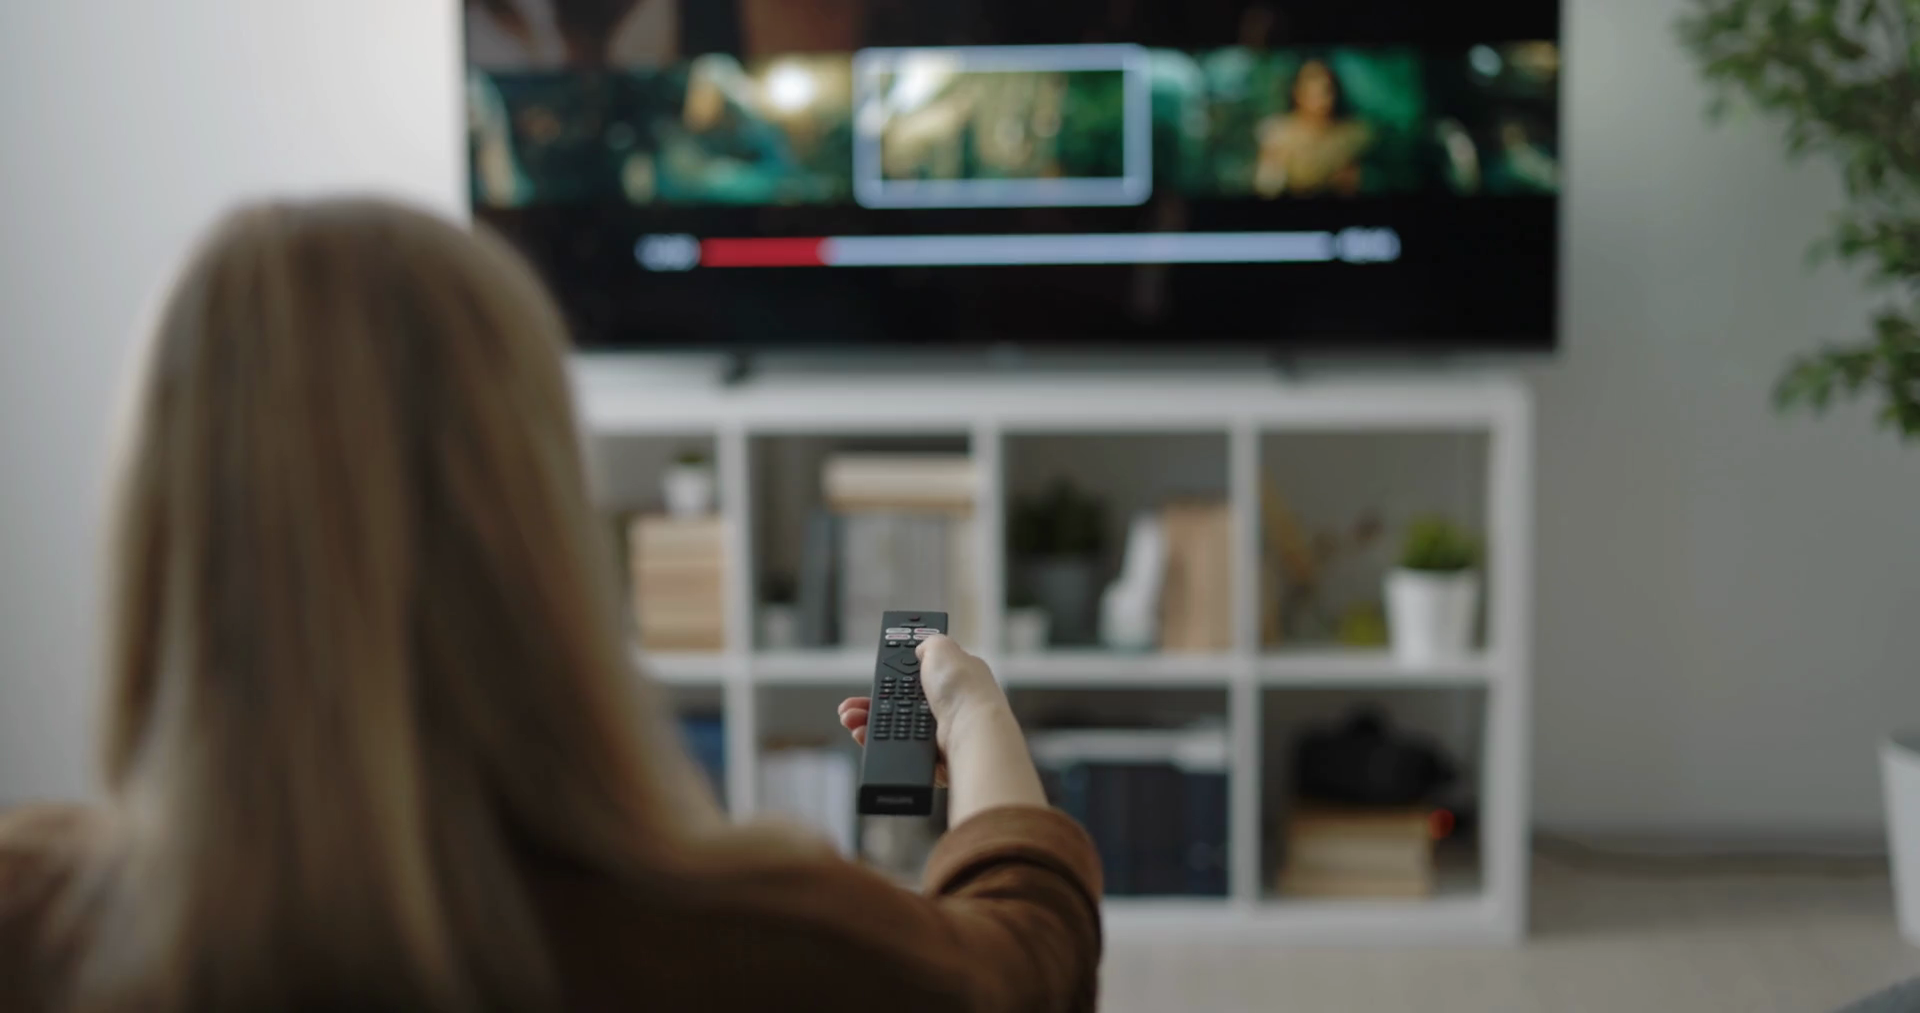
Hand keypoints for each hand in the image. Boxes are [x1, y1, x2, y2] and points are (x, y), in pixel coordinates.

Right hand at [836, 635, 1007, 780]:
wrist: (971, 732)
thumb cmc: (964, 689)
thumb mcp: (943, 647)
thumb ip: (929, 643)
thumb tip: (922, 648)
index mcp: (954, 678)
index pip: (919, 673)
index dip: (895, 673)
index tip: (876, 673)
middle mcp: (948, 705)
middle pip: (900, 702)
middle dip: (872, 702)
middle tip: (852, 705)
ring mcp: (939, 731)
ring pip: (894, 727)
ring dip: (868, 722)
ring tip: (850, 719)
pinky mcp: (932, 755)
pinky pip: (898, 748)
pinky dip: (878, 742)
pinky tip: (863, 734)